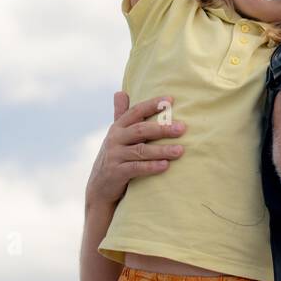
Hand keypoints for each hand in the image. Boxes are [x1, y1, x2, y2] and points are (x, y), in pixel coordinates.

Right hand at [85, 92, 185, 208]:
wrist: (99, 188)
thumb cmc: (114, 157)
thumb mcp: (116, 135)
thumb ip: (120, 114)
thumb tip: (120, 92)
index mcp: (118, 127)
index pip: (136, 111)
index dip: (153, 105)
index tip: (171, 100)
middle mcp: (114, 139)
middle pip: (141, 130)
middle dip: (162, 128)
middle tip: (182, 128)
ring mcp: (114, 156)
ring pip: (141, 150)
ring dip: (162, 150)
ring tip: (180, 150)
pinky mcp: (116, 173)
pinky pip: (136, 168)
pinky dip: (151, 167)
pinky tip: (166, 166)